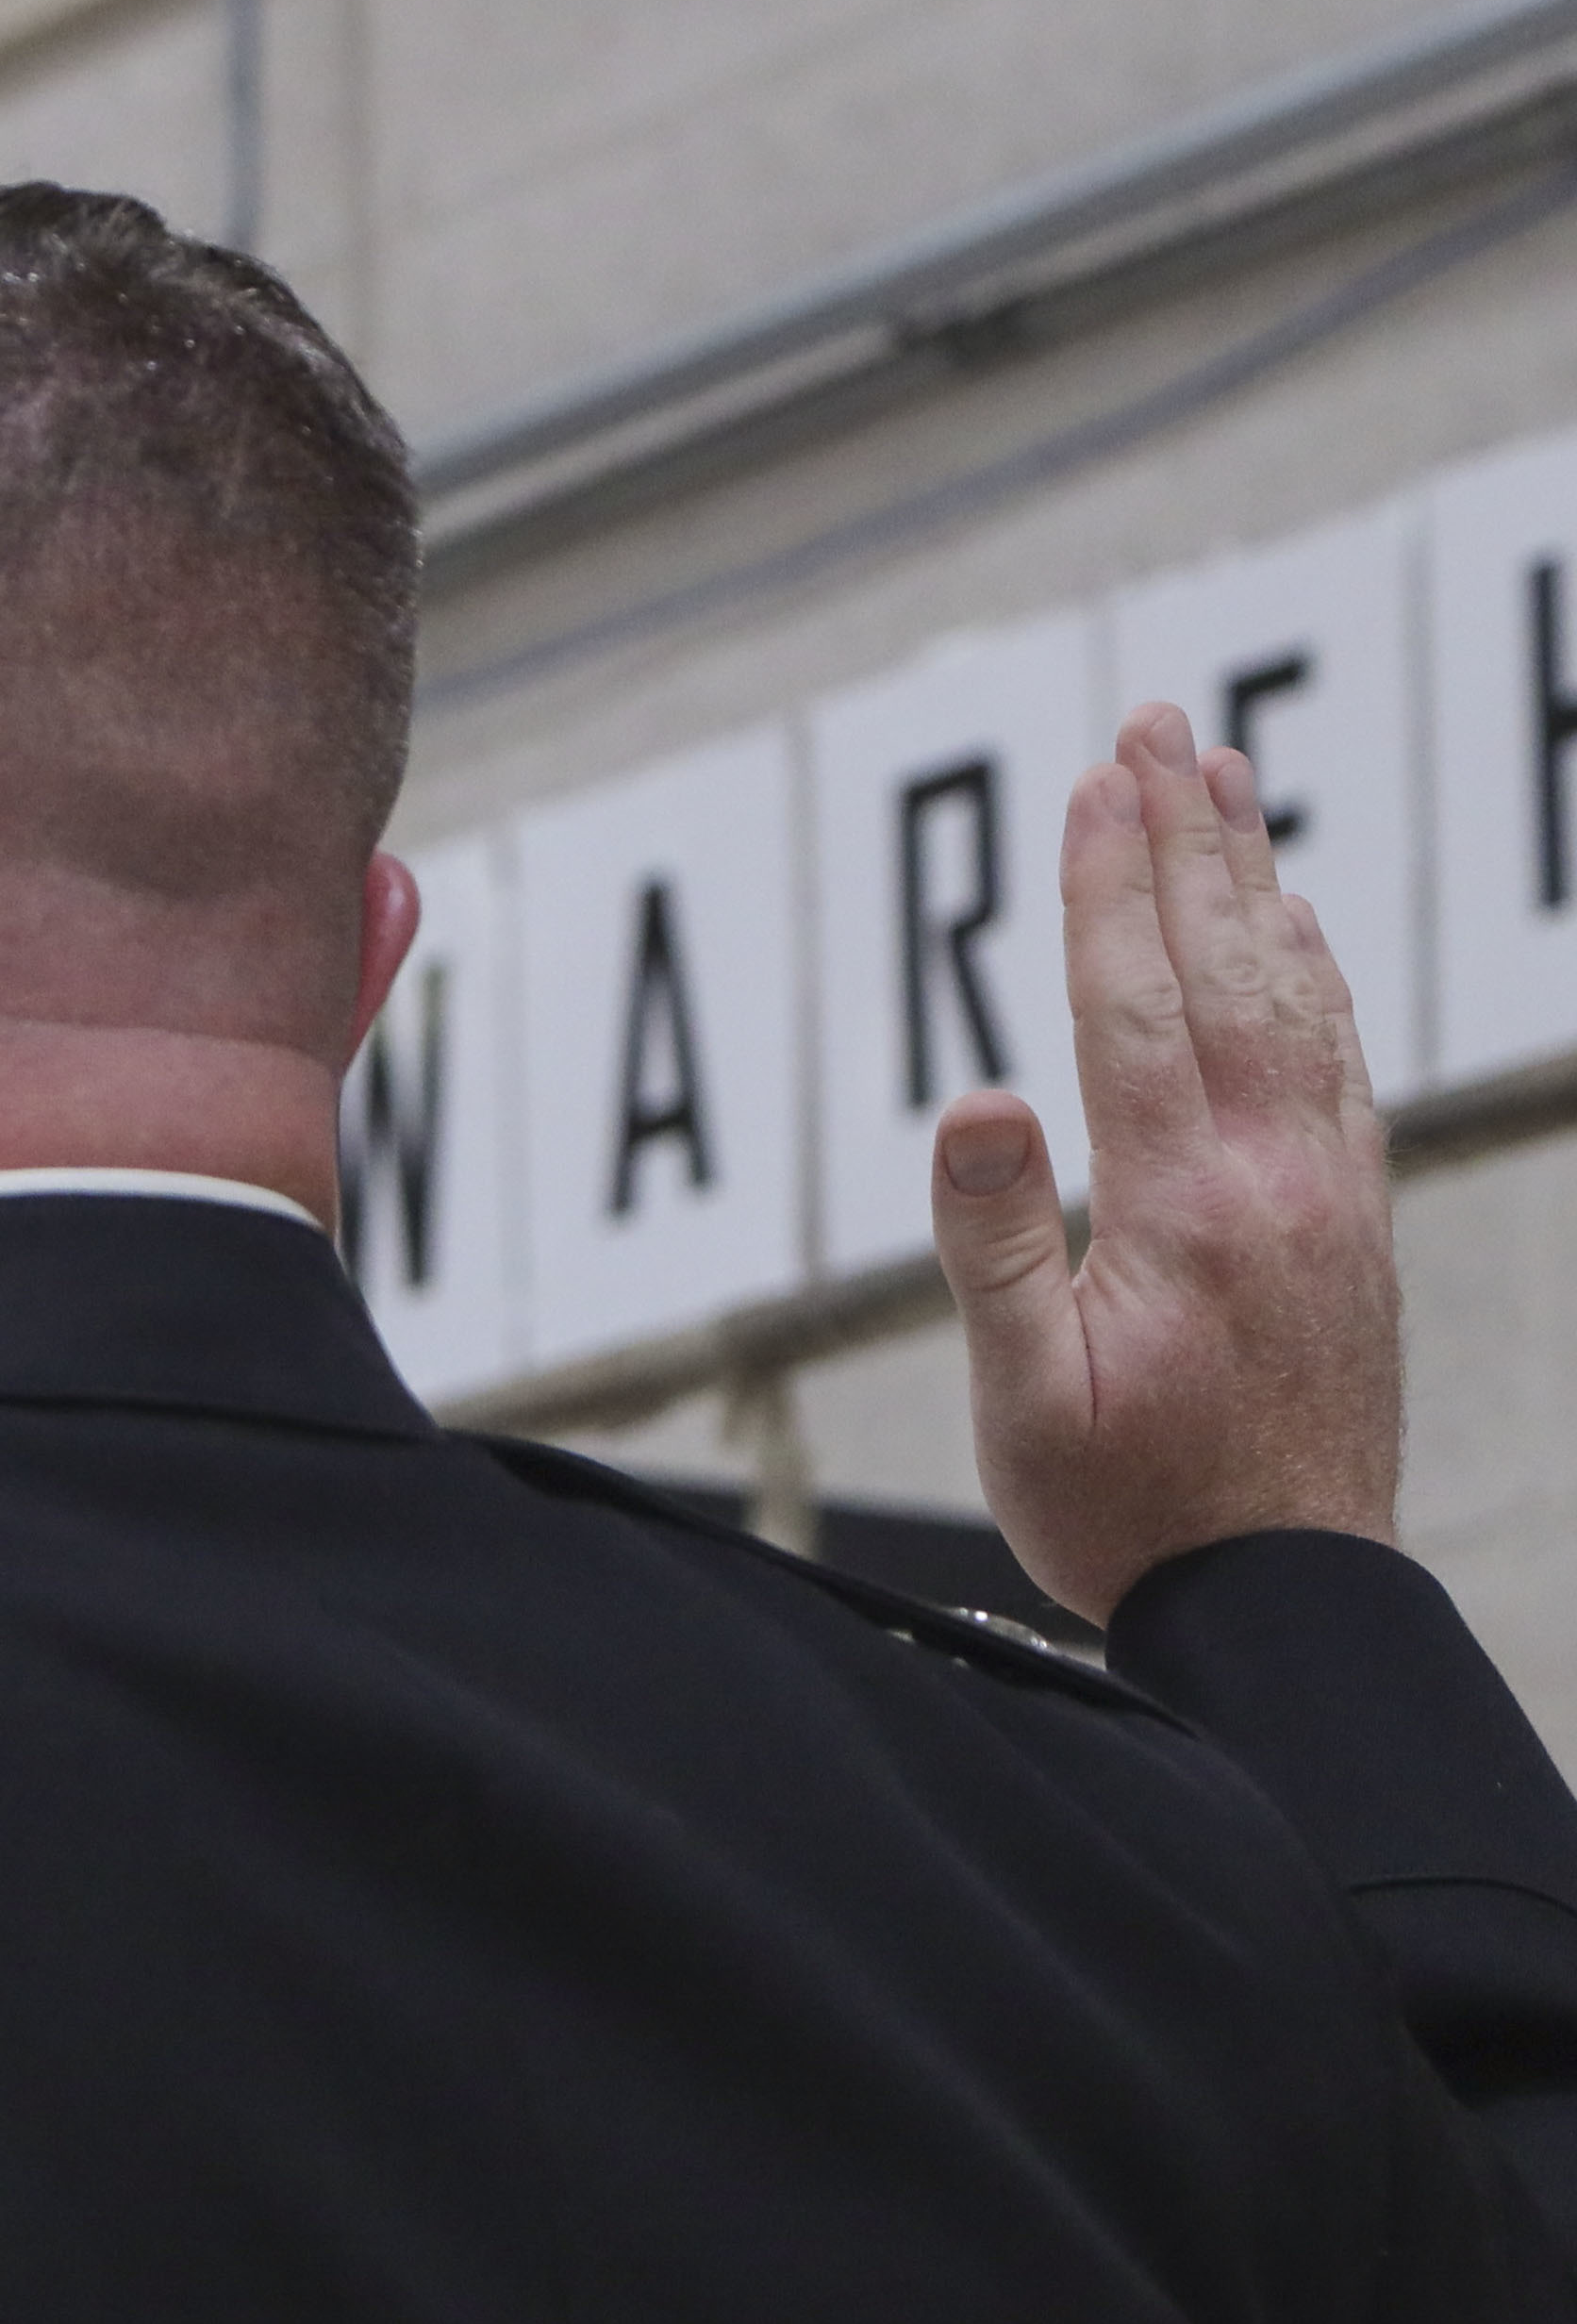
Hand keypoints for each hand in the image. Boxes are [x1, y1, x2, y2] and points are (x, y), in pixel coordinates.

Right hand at [935, 703, 1398, 1626]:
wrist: (1287, 1598)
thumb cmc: (1131, 1515)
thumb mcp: (1027, 1403)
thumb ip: (995, 1247)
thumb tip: (973, 1104)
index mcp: (1185, 1207)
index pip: (1138, 1007)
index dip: (1111, 887)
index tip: (1095, 780)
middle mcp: (1279, 1175)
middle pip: (1226, 969)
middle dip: (1187, 840)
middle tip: (1160, 725)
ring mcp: (1329, 1191)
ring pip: (1295, 997)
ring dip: (1252, 882)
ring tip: (1224, 786)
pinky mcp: (1350, 1220)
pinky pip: (1337, 1058)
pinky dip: (1311, 973)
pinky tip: (1293, 930)